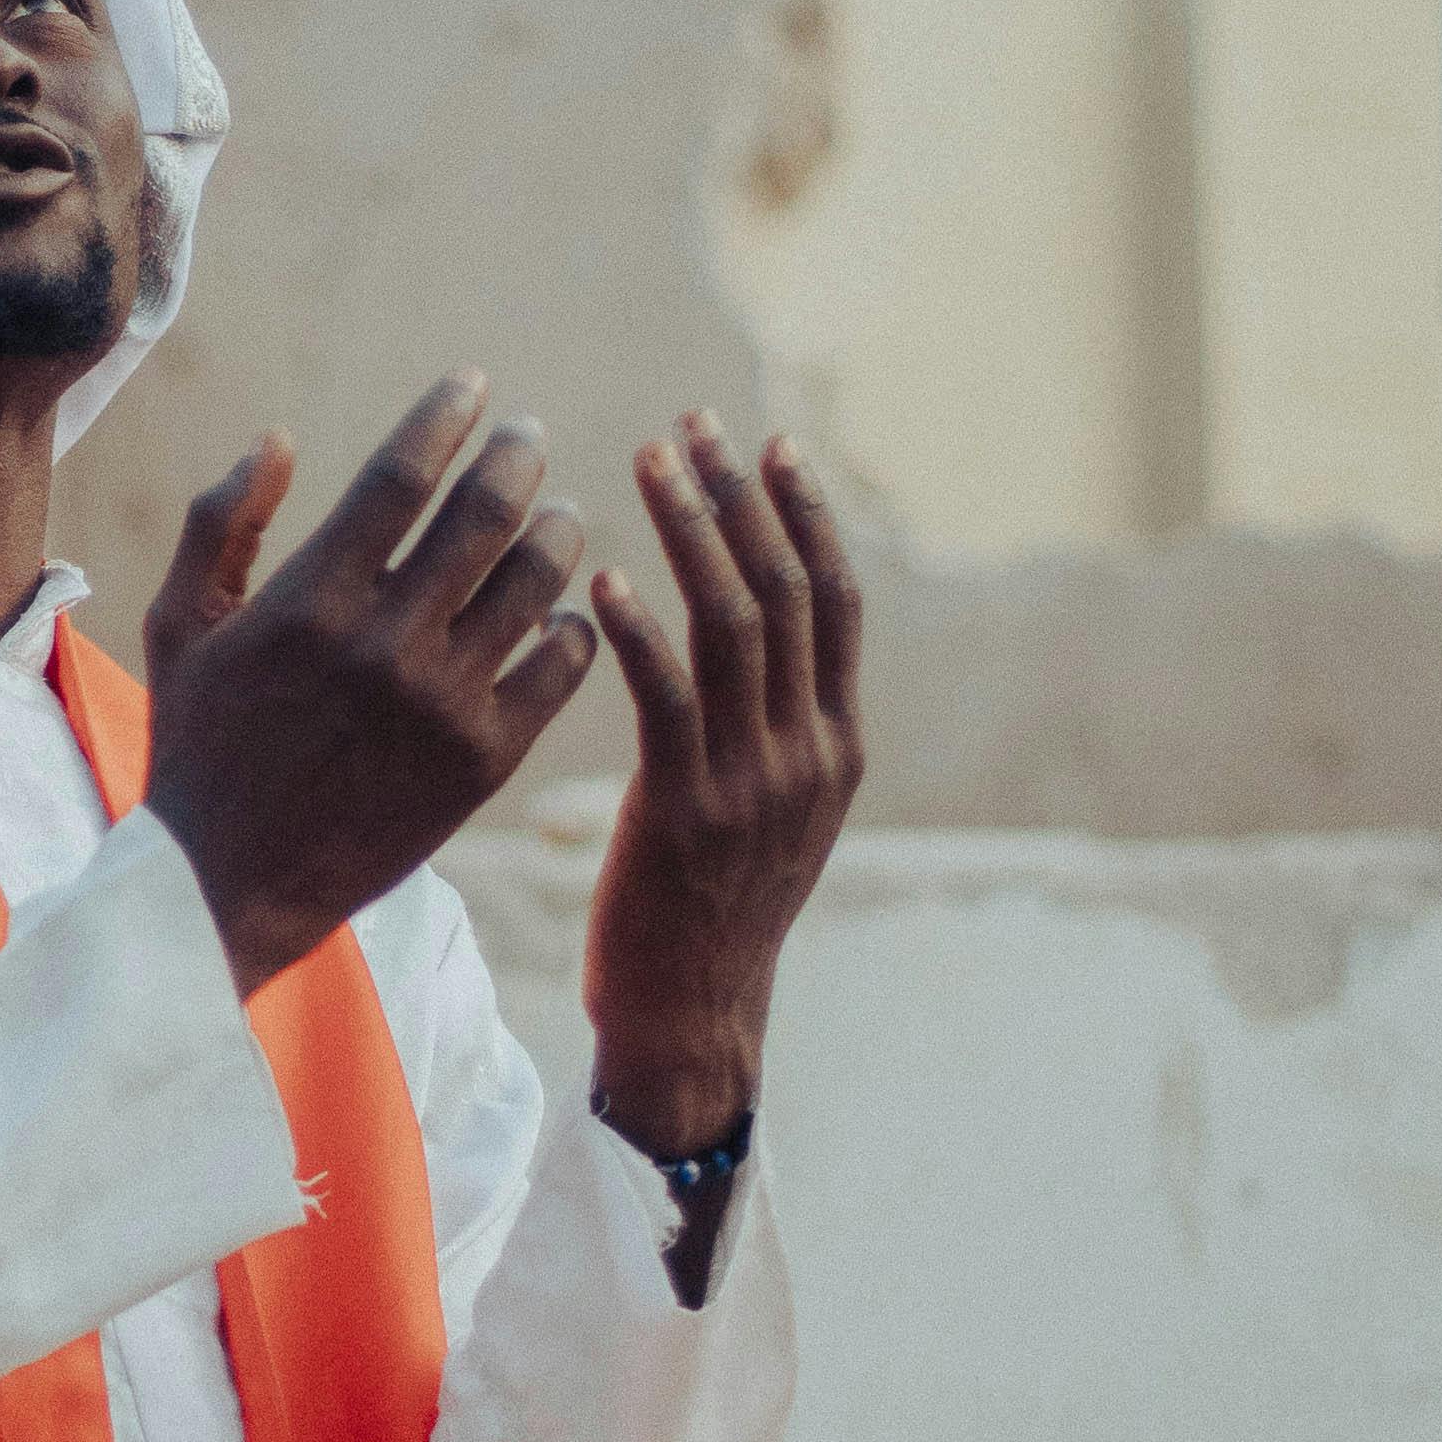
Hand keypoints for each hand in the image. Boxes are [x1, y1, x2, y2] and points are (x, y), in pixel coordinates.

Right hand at [144, 375, 598, 996]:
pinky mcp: (484, 761)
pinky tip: (562, 611)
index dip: (446, 416)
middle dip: (518, 457)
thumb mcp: (179, 626)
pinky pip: (558, 668)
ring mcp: (442, 703)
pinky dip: (572, 625)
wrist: (225, 887)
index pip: (402, 474)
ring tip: (561, 516)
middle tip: (530, 438)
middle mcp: (384, 641)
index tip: (473, 383)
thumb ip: (219, 523)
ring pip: (537, 581)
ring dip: (558, 532)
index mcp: (310, 596)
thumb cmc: (196, 744)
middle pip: (485, 513)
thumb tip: (279, 438)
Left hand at [582, 413, 862, 1160]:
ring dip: (692, 535)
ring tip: (648, 463)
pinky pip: (668, 701)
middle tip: (694, 423)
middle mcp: (811, 753)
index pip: (837, 601)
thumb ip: (771, 729)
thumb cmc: (708, 908)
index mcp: (837, 745)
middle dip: (742, 498)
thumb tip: (760, 647)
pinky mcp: (687, 813)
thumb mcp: (768, 812)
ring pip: (734, 628)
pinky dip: (641, 632)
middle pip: (789, 592)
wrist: (693, 1019)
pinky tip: (605, 579)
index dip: (805, 515)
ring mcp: (755, 783)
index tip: (769, 442)